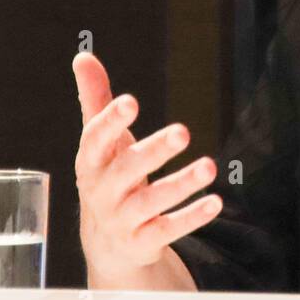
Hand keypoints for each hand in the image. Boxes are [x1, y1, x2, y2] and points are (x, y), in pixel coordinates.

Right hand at [73, 52, 220, 286]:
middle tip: (184, 131)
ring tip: (210, 166)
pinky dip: (191, 217)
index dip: (111, 121)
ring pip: (150, 202)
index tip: (131, 101)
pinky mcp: (143, 241)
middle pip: (127, 170)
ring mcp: (121, 219)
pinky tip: (216, 201)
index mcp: (91, 162)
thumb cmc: (108, 176)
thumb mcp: (100, 141)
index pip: (95, 140)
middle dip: (154, 151)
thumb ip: (95, 100)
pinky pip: (167, 230)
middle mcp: (103, 191)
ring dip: (180, 184)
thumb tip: (83, 56)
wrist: (107, 243)